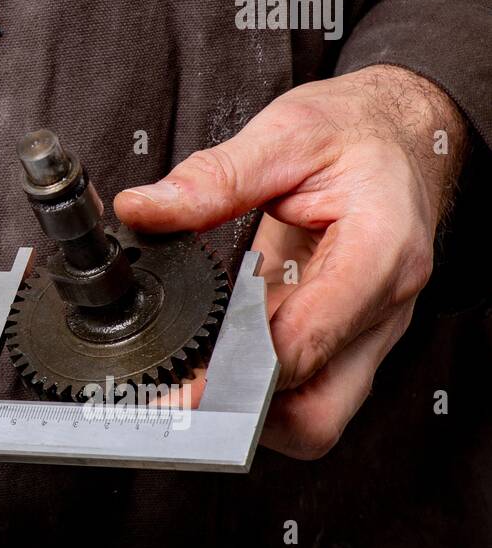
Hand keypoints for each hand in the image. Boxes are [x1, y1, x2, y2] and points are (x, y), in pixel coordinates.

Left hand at [113, 65, 466, 458]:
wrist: (403, 134)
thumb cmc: (357, 133)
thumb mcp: (285, 134)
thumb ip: (214, 177)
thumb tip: (144, 209)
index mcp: (379, 254)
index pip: (305, 346)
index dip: (235, 374)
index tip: (179, 385)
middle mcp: (382, 307)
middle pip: (317, 414)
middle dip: (242, 414)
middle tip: (176, 390)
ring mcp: (366, 330)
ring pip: (312, 414)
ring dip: (246, 406)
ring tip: (188, 369)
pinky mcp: (344, 336)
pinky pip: (303, 386)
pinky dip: (254, 384)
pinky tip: (213, 353)